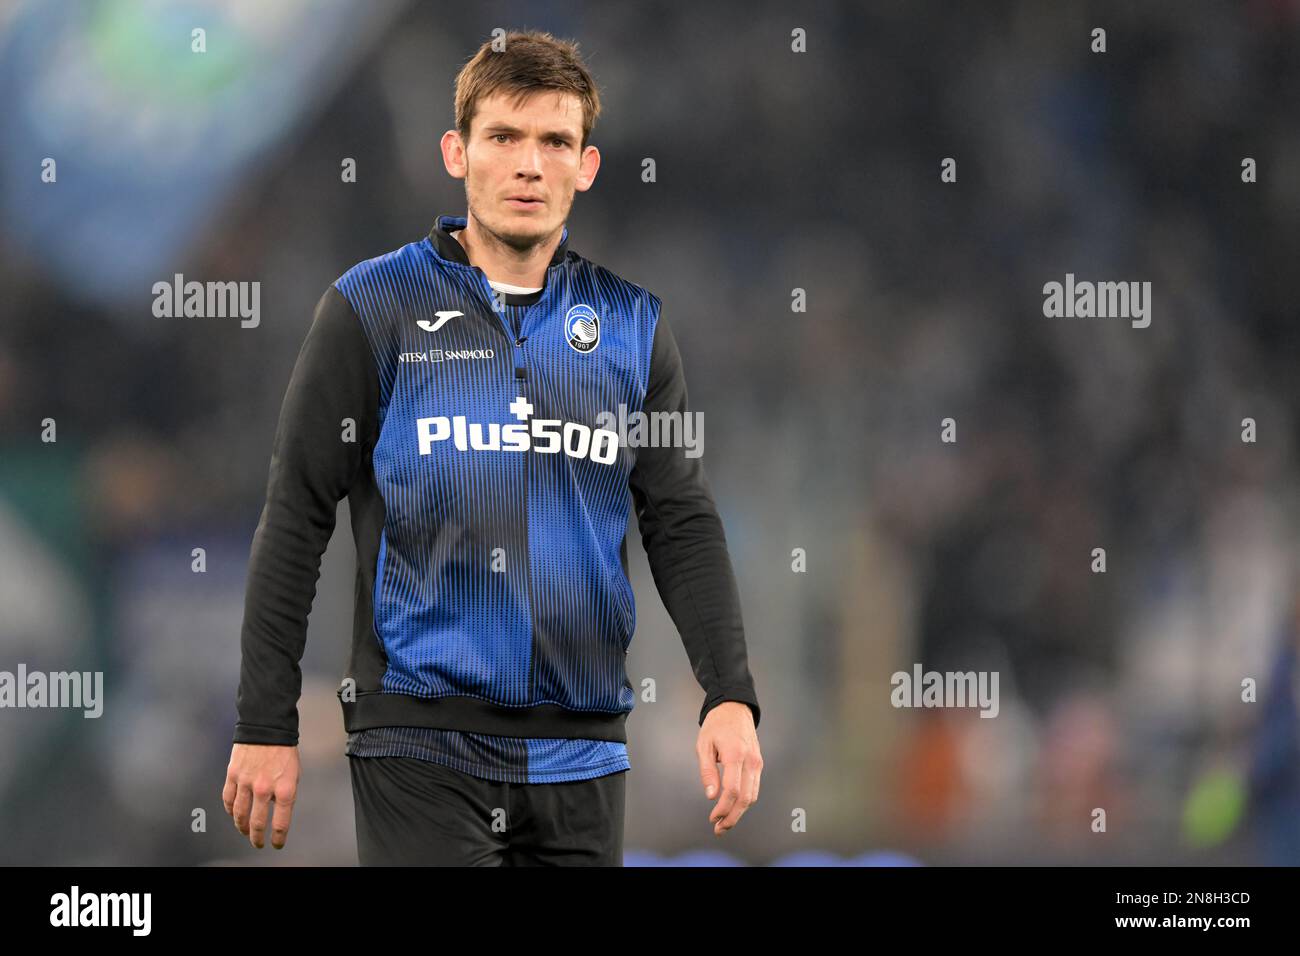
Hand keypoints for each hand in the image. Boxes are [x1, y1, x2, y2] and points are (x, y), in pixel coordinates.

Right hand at [223, 743, 300, 848]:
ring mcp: (246, 783)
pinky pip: (228, 800)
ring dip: (241, 827)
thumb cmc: (283, 749)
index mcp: (284, 788)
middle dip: (257, 837)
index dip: (278, 837)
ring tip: (244, 832)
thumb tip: (274, 807)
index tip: (276, 843)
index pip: (280, 822)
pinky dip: (230, 810)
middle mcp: (264, 789)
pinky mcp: (232, 775)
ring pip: (239, 814)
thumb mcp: (294, 772)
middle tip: (258, 843)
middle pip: (256, 823)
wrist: (266, 727)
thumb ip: (285, 792)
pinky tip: (233, 814)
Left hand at [696, 701, 761, 836]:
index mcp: (735, 755)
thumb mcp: (704, 745)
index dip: (723, 809)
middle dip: (732, 817)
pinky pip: (754, 788)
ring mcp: (757, 762)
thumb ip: (707, 771)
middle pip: (745, 798)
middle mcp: (750, 761)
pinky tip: (733, 808)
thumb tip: (711, 796)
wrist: (735, 708)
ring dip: (739, 813)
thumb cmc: (716, 725)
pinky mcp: (759, 763)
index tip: (712, 818)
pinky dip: (745, 802)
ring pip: (753, 796)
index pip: (732, 791)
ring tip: (725, 823)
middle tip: (719, 829)